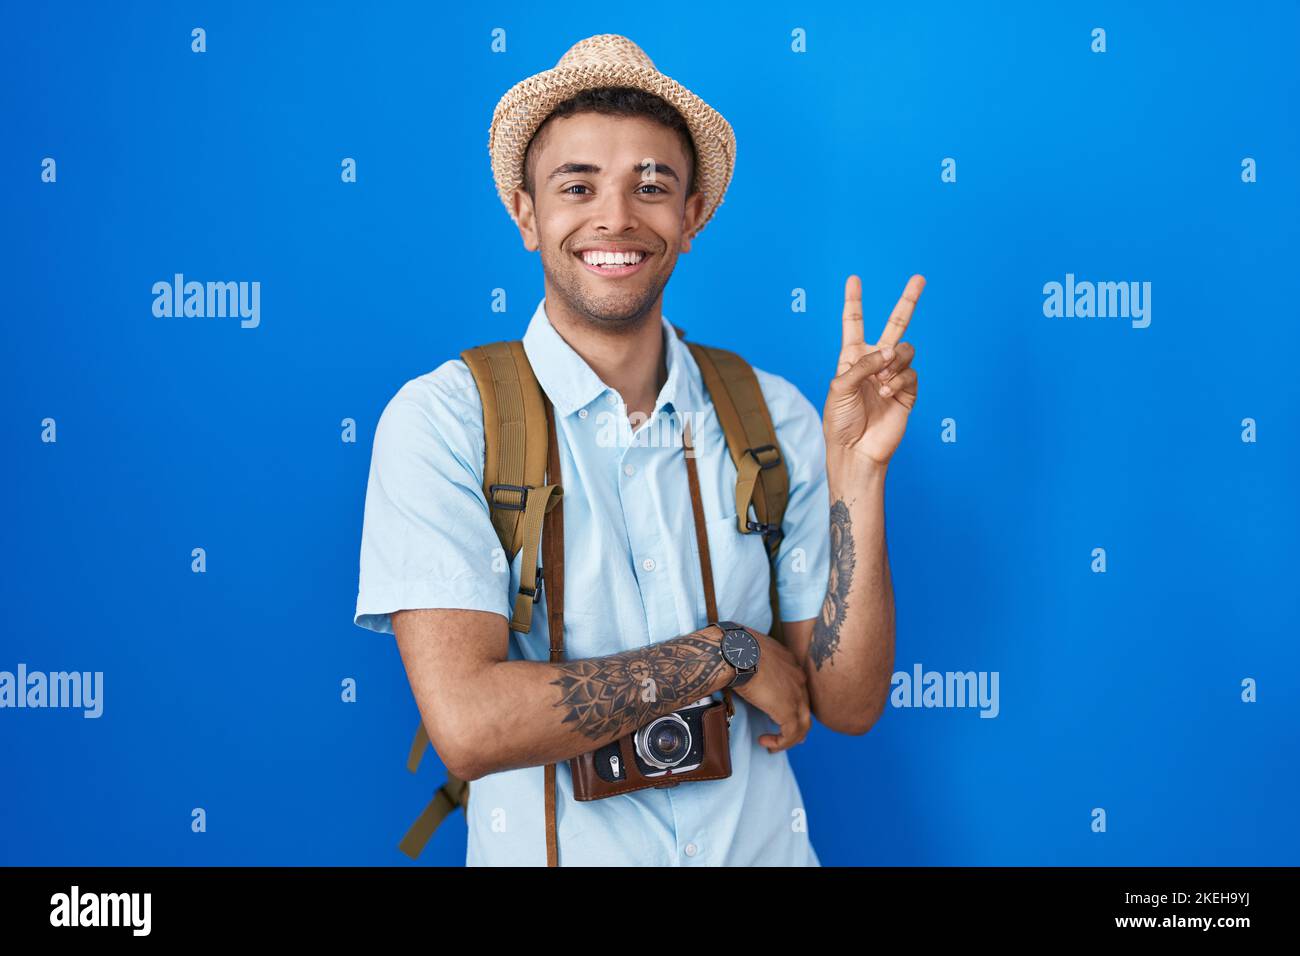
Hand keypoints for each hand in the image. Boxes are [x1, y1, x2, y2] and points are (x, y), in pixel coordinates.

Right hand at [732, 629, 811, 752]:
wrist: (738, 652)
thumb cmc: (737, 648)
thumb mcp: (752, 653)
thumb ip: (755, 663)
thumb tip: (741, 667)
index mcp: (790, 664)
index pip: (798, 689)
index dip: (793, 705)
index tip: (783, 716)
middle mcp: (799, 679)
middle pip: (804, 708)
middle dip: (798, 725)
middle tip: (786, 738)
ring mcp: (796, 696)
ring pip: (803, 725)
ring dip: (788, 738)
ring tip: (772, 745)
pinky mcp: (788, 711)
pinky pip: (791, 734)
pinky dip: (780, 743)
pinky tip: (764, 742)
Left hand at [823, 274, 924, 467]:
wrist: (856, 450)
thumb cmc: (840, 421)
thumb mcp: (840, 387)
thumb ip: (863, 363)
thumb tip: (891, 351)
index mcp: (852, 358)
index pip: (853, 324)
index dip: (854, 301)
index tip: (853, 279)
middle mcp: (874, 362)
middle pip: (895, 325)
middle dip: (908, 301)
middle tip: (919, 278)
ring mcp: (892, 376)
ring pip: (905, 350)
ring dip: (893, 362)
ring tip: (881, 381)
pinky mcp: (908, 392)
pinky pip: (910, 373)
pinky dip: (898, 380)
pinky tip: (887, 392)